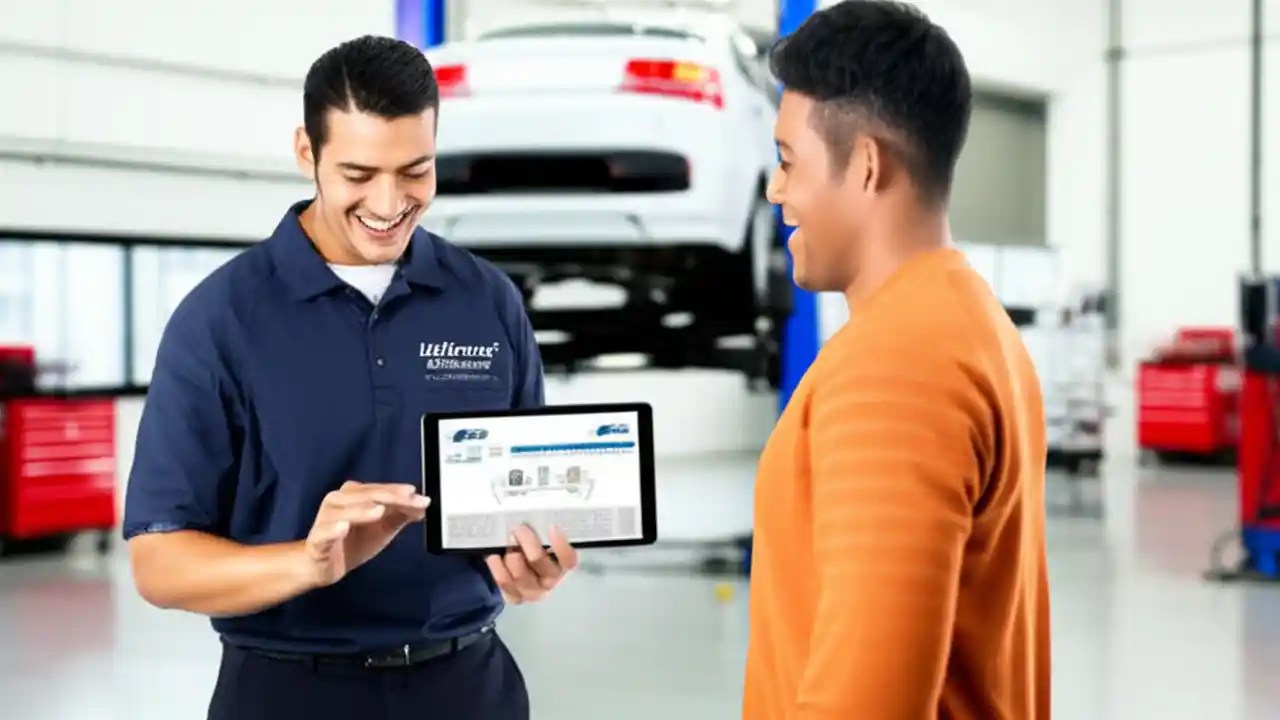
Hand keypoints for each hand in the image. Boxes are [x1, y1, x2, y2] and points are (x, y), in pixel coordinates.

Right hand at [302, 481, 430, 588]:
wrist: (323, 566)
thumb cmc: (351, 542)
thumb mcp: (382, 528)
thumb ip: (401, 515)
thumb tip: (423, 506)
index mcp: (353, 495)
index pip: (380, 490)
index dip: (401, 493)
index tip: (421, 498)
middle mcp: (338, 501)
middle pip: (365, 496)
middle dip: (390, 498)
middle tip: (410, 501)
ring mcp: (326, 520)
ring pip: (344, 511)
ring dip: (362, 510)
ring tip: (379, 510)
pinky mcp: (317, 540)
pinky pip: (324, 533)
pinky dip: (333, 530)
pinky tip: (343, 527)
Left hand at [485, 524, 578, 604]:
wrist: (518, 562)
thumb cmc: (533, 543)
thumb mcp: (540, 533)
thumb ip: (541, 525)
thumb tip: (533, 508)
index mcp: (562, 563)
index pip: (569, 559)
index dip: (561, 545)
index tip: (551, 526)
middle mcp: (550, 580)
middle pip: (541, 565)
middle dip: (528, 544)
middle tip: (519, 529)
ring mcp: (532, 591)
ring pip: (521, 577)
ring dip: (512, 556)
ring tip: (506, 540)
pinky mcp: (514, 596)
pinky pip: (505, 585)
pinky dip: (498, 569)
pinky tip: (494, 556)